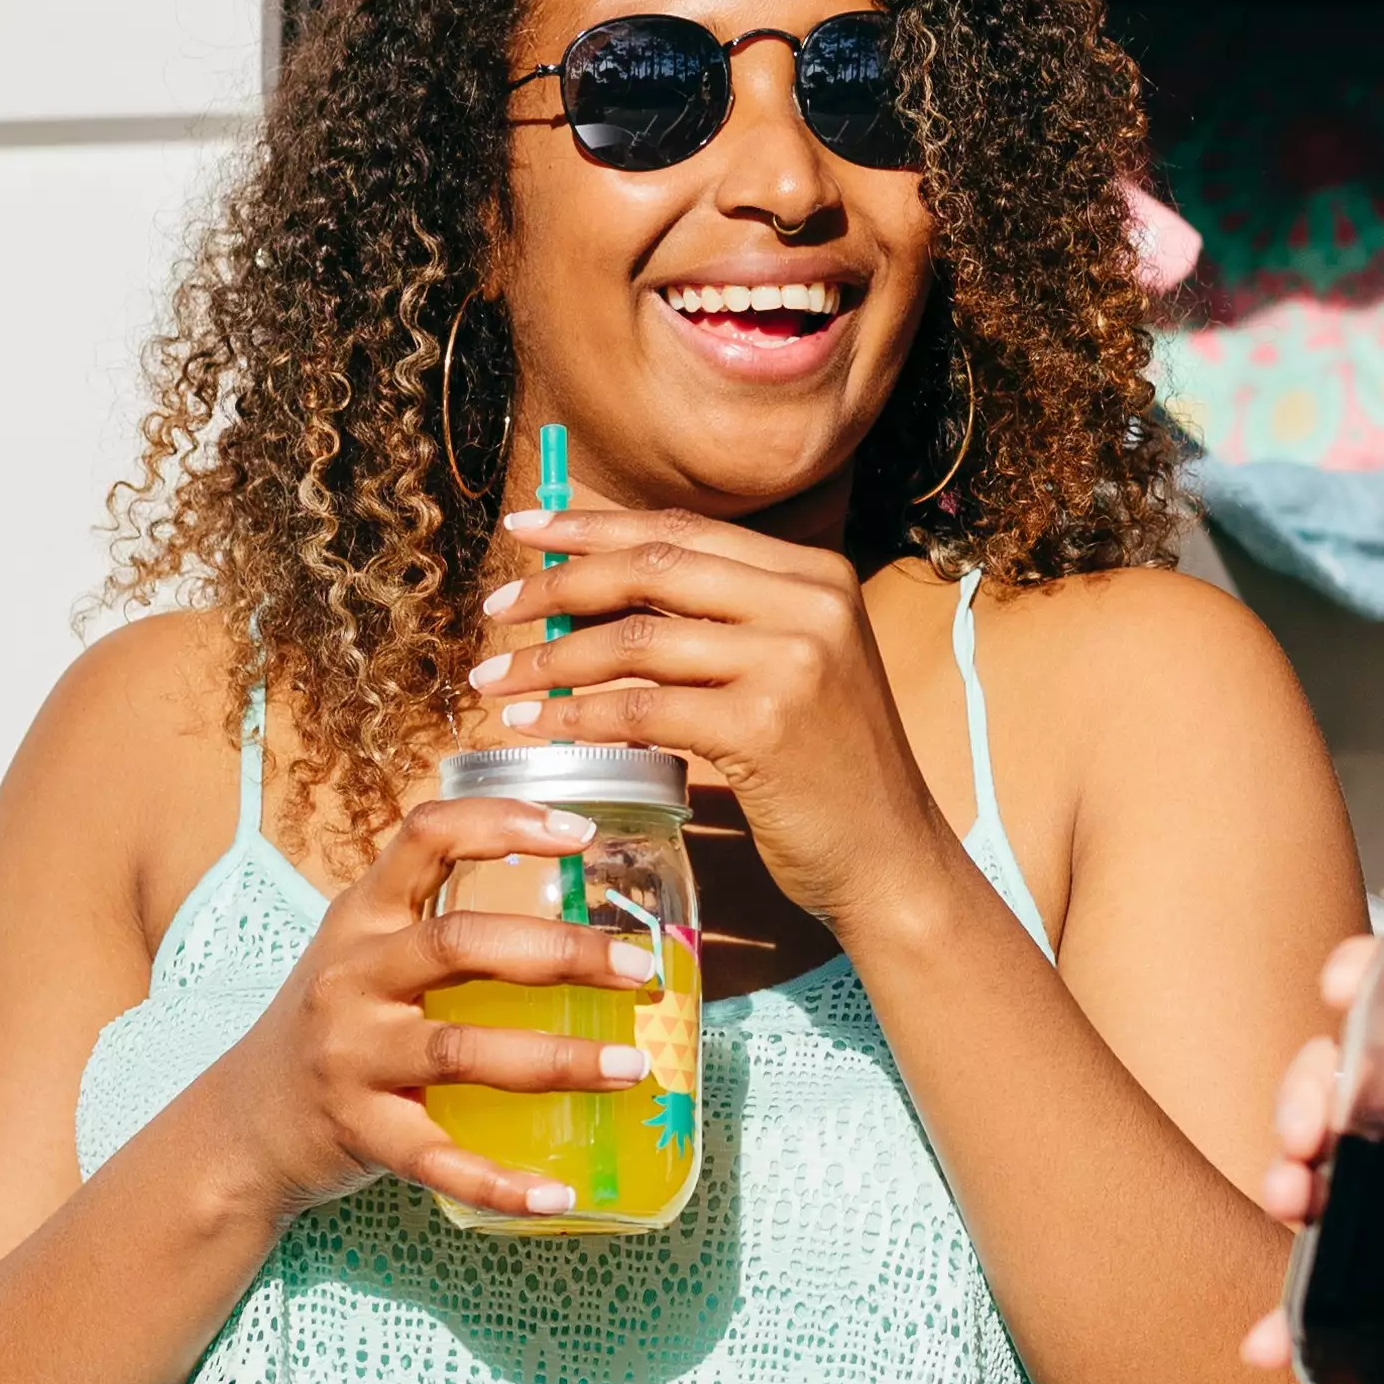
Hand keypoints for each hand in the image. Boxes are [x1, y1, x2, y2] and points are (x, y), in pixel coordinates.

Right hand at [199, 794, 670, 1226]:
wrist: (245, 1124)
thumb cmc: (333, 1026)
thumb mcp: (363, 955)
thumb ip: (439, 925)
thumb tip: (578, 906)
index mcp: (362, 919)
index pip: (425, 839)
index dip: (502, 823)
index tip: (582, 831)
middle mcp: (351, 978)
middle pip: (459, 945)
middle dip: (560, 953)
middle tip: (640, 970)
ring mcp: (351, 1057)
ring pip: (459, 1051)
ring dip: (556, 1059)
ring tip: (632, 1068)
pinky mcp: (359, 1131)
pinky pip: (437, 1158)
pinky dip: (500, 1181)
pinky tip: (560, 1192)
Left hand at [462, 508, 962, 926]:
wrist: (889, 858)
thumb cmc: (825, 769)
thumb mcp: (790, 668)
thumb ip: (720, 620)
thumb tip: (594, 588)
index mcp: (816, 573)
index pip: (682, 530)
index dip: (593, 525)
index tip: (525, 529)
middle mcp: (811, 602)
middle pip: (652, 569)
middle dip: (557, 584)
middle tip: (495, 609)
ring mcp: (793, 660)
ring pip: (635, 640)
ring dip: (550, 660)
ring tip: (496, 680)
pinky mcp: (765, 724)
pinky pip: (640, 708)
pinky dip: (576, 717)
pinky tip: (537, 726)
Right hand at [1231, 938, 1383, 1383]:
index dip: (1372, 978)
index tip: (1343, 985)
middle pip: (1354, 1082)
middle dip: (1306, 1092)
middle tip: (1303, 1138)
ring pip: (1334, 1170)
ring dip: (1289, 1179)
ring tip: (1287, 1207)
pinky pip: (1349, 1284)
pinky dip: (1299, 1311)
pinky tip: (1271, 1344)